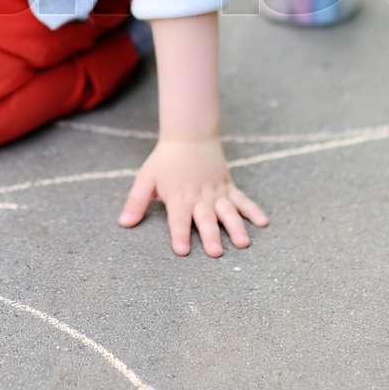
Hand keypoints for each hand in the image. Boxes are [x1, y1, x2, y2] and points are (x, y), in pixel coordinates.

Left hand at [118, 136, 268, 256]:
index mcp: (178, 197)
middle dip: (210, 236)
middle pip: (205, 219)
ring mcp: (217, 192)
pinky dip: (253, 210)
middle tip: (216, 253)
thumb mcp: (146, 179)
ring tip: (243, 243)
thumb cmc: (165, 161)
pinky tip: (263, 222)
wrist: (190, 136)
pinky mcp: (229, 186)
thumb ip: (136, 202)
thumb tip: (124, 223)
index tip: (182, 251)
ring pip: (228, 212)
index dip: (179, 234)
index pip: (178, 219)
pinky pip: (243, 200)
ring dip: (235, 227)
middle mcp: (199, 197)